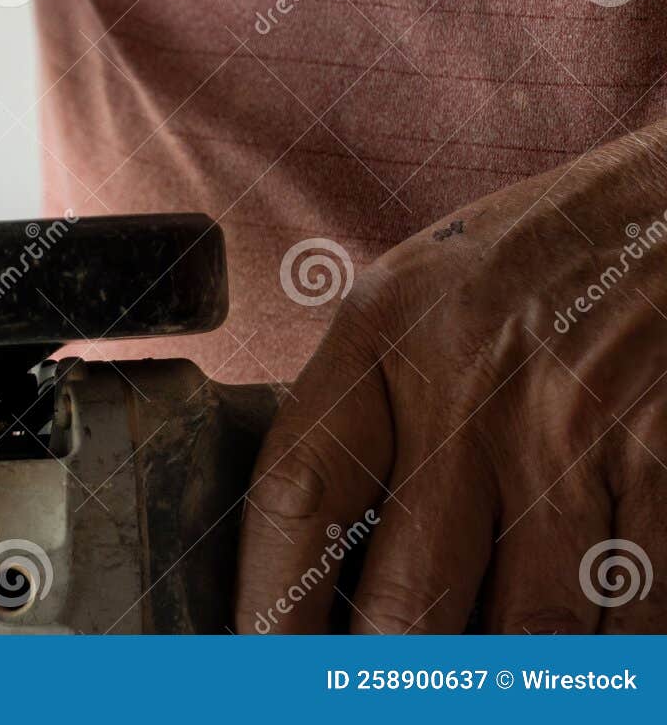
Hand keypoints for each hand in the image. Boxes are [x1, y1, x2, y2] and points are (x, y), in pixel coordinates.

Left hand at [236, 130, 666, 632]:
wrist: (666, 209)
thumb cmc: (519, 264)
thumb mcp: (406, 302)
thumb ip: (356, 410)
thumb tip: (308, 546)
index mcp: (383, 336)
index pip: (297, 496)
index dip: (269, 604)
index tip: (261, 661)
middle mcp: (471, 388)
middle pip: (408, 593)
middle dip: (380, 674)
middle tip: (364, 683)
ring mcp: (575, 435)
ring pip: (523, 629)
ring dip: (490, 677)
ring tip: (461, 675)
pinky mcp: (664, 465)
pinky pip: (627, 615)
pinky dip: (597, 654)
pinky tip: (564, 651)